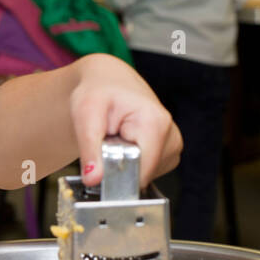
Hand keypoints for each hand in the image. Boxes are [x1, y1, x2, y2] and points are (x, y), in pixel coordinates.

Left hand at [70, 55, 180, 188]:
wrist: (108, 81)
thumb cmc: (98, 92)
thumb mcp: (85, 115)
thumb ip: (89, 149)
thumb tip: (93, 179)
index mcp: (156, 123)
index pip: (140, 172)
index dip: (117, 174)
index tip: (102, 159)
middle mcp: (171, 135)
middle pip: (142, 175)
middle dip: (120, 167)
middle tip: (108, 141)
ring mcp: (173, 144)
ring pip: (144, 175)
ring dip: (125, 163)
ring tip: (116, 139)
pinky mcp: (169, 151)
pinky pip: (148, 171)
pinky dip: (133, 162)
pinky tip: (126, 143)